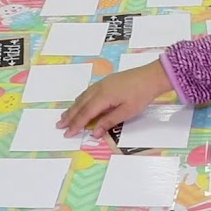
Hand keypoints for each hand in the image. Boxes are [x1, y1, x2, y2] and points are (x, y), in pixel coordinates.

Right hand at [58, 61, 173, 136]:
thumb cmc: (141, 95)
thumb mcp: (127, 111)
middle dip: (70, 116)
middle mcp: (99, 89)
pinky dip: (80, 100)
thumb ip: (109, 122)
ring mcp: (102, 84)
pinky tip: (79, 103)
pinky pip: (88, 92)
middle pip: (80, 105)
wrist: (151, 76)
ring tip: (65, 117)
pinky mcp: (106, 82)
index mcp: (103, 97)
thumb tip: (94, 133)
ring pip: (83, 98)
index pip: (86, 114)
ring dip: (73, 108)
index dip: (76, 125)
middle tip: (59, 126)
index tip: (67, 134)